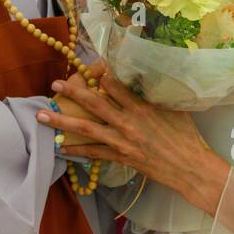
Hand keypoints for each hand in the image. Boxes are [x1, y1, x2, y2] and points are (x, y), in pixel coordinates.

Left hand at [40, 71, 230, 214]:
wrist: (190, 168)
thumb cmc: (186, 136)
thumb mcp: (174, 107)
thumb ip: (154, 94)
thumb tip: (141, 78)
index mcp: (141, 106)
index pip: (114, 84)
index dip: (99, 73)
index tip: (89, 65)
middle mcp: (127, 122)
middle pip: (94, 104)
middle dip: (72, 92)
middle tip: (55, 84)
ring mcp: (122, 141)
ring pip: (86, 128)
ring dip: (62, 121)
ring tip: (43, 115)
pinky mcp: (121, 157)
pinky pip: (93, 152)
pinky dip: (76, 149)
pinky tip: (60, 147)